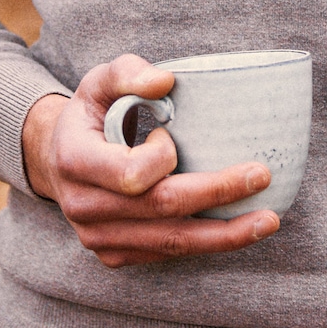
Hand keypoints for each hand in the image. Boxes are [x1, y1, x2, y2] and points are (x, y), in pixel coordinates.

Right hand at [20, 55, 279, 267]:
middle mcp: (83, 207)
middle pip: (162, 210)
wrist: (58, 160)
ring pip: (171, 242)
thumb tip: (165, 81)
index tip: (170, 133)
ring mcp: (97, 238)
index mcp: (75, 161)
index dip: (162, 157)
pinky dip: (206, 243)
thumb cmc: (91, 115)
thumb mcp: (100, 81)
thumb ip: (129, 73)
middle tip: (262, 176)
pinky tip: (239, 229)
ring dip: (225, 234)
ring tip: (268, 220)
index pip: (130, 174)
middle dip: (217, 193)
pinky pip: (167, 253)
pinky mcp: (114, 255)